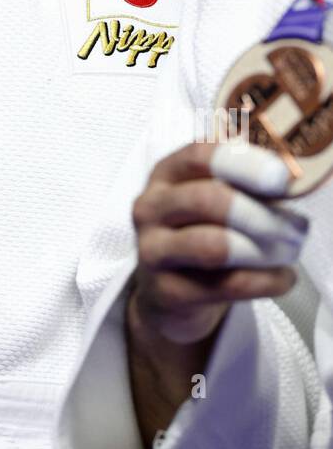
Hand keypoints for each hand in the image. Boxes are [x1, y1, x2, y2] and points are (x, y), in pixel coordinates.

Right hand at [130, 140, 308, 346]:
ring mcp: (152, 250)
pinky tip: (284, 277)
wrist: (165, 291)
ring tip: (289, 252)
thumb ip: (243, 186)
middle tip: (297, 228)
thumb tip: (294, 180)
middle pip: (207, 200)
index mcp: (166, 173)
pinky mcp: (167, 290)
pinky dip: (267, 281)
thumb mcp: (210, 200)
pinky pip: (227, 285)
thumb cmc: (197, 232)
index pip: (200, 157)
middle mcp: (151, 207)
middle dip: (261, 215)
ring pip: (215, 246)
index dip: (245, 165)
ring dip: (264, 250)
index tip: (283, 178)